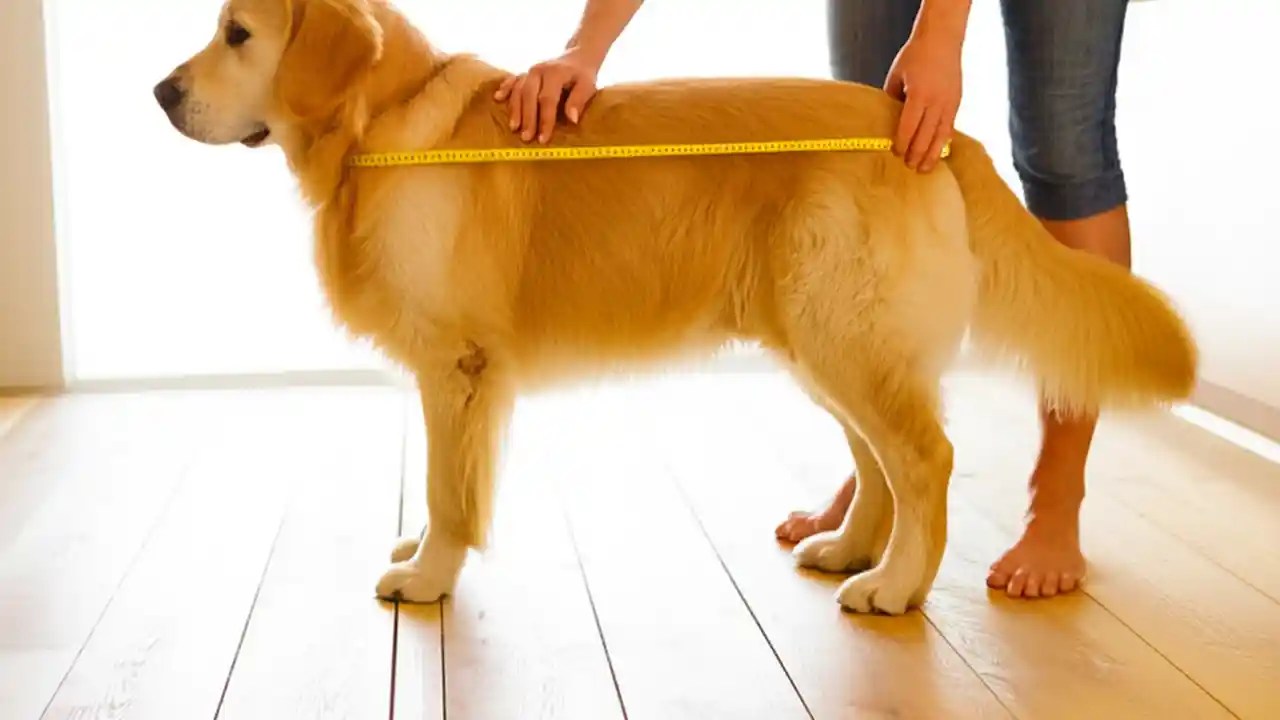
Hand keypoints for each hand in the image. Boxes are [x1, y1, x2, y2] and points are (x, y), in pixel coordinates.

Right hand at [494, 46, 603, 143]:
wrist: (577, 56)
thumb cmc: (583, 75)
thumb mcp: (588, 86)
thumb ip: (579, 100)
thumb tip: (572, 119)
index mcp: (555, 73)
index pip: (547, 99)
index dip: (545, 119)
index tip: (543, 138)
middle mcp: (539, 70)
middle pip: (529, 95)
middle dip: (527, 118)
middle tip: (526, 137)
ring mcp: (529, 71)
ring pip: (518, 90)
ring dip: (515, 109)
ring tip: (513, 127)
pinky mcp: (524, 73)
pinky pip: (511, 80)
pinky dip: (504, 88)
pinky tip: (497, 98)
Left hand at [884, 28, 962, 172]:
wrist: (942, 39)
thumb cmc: (914, 56)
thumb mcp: (896, 76)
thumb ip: (892, 99)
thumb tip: (887, 122)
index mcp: (919, 95)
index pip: (909, 127)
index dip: (902, 143)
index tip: (896, 153)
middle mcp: (937, 102)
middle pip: (926, 136)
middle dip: (917, 154)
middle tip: (908, 167)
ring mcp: (950, 103)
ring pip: (941, 136)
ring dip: (932, 154)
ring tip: (924, 169)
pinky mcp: (956, 103)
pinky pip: (949, 128)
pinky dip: (942, 142)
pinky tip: (937, 153)